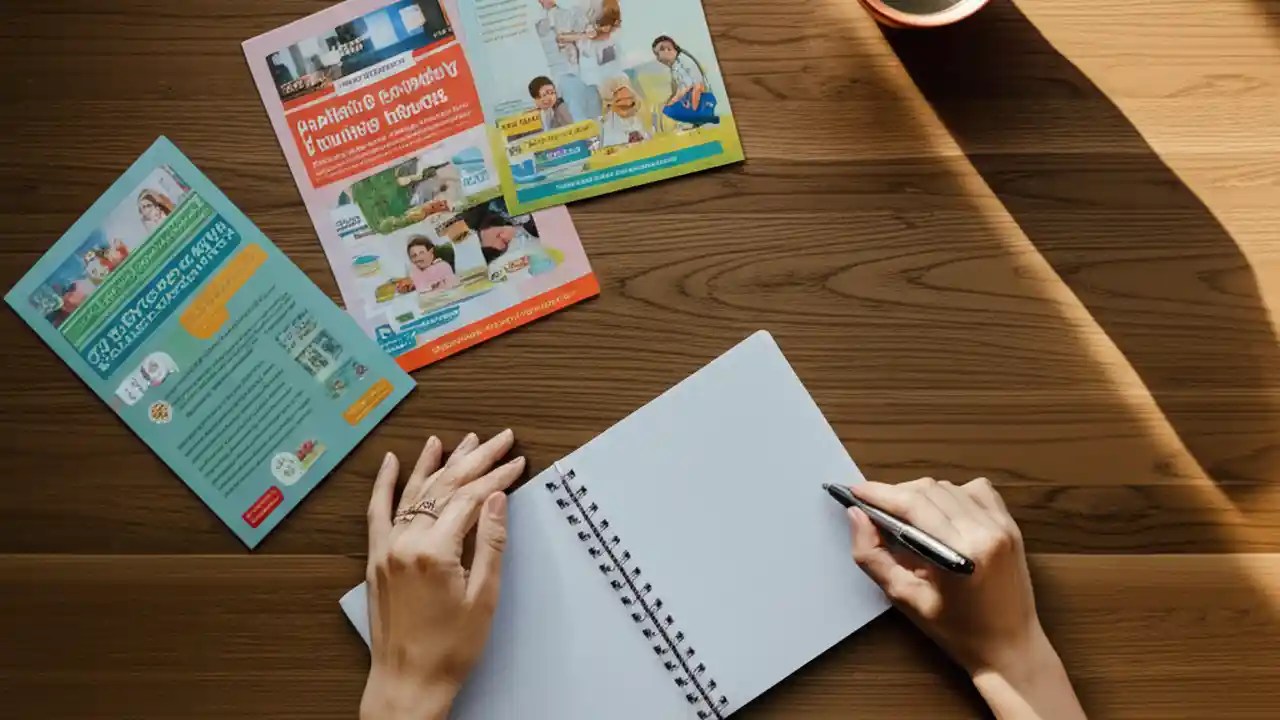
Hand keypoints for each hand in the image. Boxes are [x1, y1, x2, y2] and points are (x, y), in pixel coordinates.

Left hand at [361, 430, 525, 719]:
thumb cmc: (449, 649)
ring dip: (437, 462)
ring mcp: (386, 549)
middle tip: (500, 440)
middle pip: (444, 487)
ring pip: (414, 492)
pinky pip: (378, 512)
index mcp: (434, 552)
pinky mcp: (376, 559)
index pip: (470, 498)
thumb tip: (498, 498)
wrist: (408, 682)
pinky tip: (393, 463)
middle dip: (476, 459)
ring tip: (456, 440)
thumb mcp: (483, 597)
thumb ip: (491, 542)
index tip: (517, 463)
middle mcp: (405, 544)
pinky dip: (385, 484)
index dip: (496, 477)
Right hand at [847, 478, 1084, 718]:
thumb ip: (873, 556)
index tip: (856, 492)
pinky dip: (951, 493)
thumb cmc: (959, 631)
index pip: (912, 505)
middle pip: (928, 490)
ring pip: (948, 487)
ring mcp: (1002, 524)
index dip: (879, 494)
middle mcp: (986, 531)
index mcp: (961, 553)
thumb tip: (856, 517)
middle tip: (873, 507)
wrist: (1010, 646)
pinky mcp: (1010, 524)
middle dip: (895, 493)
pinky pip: (975, 490)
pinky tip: (940, 512)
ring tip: (904, 513)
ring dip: (920, 493)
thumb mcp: (906, 598)